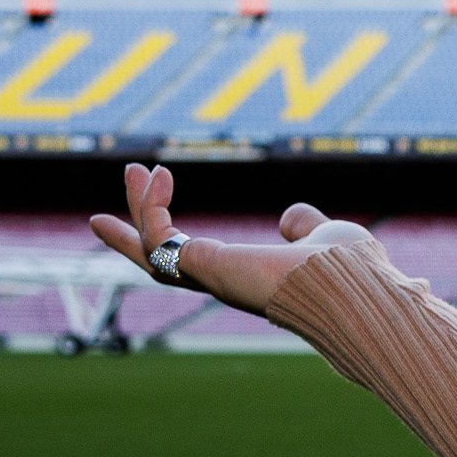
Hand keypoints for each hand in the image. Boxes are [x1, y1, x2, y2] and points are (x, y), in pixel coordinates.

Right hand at [88, 163, 373, 317]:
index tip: (162, 214)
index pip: (196, 262)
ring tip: (133, 170)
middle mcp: (222, 283)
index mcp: (245, 278)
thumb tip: (290, 215)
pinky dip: (152, 206)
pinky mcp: (201, 266)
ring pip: (152, 249)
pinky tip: (161, 175)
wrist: (351, 286)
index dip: (172, 239)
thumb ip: (306, 227)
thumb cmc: (350, 271)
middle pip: (160, 261)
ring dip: (139, 208)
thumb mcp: (324, 236)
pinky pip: (158, 236)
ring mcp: (208, 278)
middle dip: (134, 230)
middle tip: (104, 210)